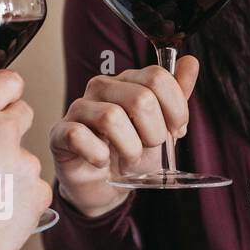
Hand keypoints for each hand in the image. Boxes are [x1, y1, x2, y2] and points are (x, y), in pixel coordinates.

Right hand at [0, 69, 50, 249]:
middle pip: (22, 114)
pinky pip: (34, 191)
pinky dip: (19, 200)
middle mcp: (3, 133)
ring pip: (25, 159)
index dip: (1, 93)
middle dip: (6, 129)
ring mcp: (25, 165)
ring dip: (9, 171)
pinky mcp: (38, 196)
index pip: (7, 82)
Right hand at [50, 58, 198, 217]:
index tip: (175, 131)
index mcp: (128, 81)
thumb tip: (190, 62)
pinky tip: (102, 161)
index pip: (157, 77)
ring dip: (130, 148)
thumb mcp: (162, 128)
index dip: (176, 109)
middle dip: (154, 133)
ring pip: (111, 117)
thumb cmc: (129, 154)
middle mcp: (101, 88)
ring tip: (129, 159)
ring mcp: (78, 109)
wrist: (104, 187)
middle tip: (149, 148)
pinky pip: (79, 136)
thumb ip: (176, 97)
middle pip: (140, 98)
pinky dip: (98, 155)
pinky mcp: (59, 134)